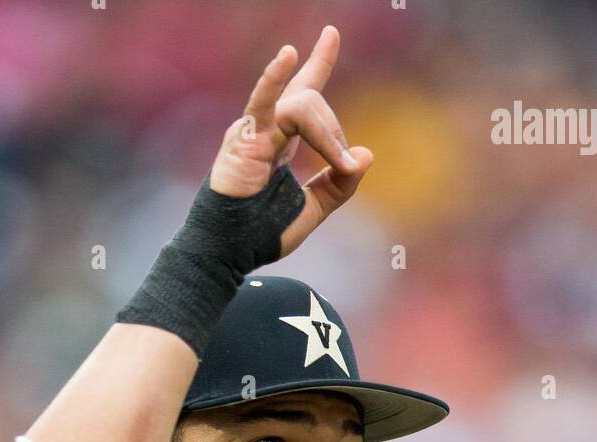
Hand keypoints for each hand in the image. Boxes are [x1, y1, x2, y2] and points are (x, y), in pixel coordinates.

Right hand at [209, 25, 373, 257]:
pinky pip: (265, 103)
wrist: (231, 252)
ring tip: (340, 162)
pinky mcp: (244, 138)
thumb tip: (365, 156)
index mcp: (280, 139)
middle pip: (312, 99)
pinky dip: (276, 79)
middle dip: (337, 132)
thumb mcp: (314, 208)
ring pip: (302, 105)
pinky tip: (288, 55)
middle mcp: (266, 127)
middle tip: (346, 165)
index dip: (318, 61)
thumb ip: (340, 184)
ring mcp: (254, 129)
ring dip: (329, 133)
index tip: (330, 33)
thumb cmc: (262, 233)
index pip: (303, 91)